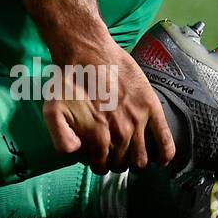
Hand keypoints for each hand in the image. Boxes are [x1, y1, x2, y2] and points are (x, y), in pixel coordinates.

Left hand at [42, 41, 174, 172]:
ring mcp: (138, 122)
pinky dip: (165, 154)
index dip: (96, 163)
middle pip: (122, 164)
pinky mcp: (151, 108)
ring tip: (129, 153)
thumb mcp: (52, 110)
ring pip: (141, 159)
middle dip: (115, 162)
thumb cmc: (68, 80)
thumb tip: (76, 154)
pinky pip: (165, 141)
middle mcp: (120, 133)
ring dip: (135, 161)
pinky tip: (160, 159)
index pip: (101, 166)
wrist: (87, 51)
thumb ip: (60, 138)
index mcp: (97, 137)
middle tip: (110, 152)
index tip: (94, 155)